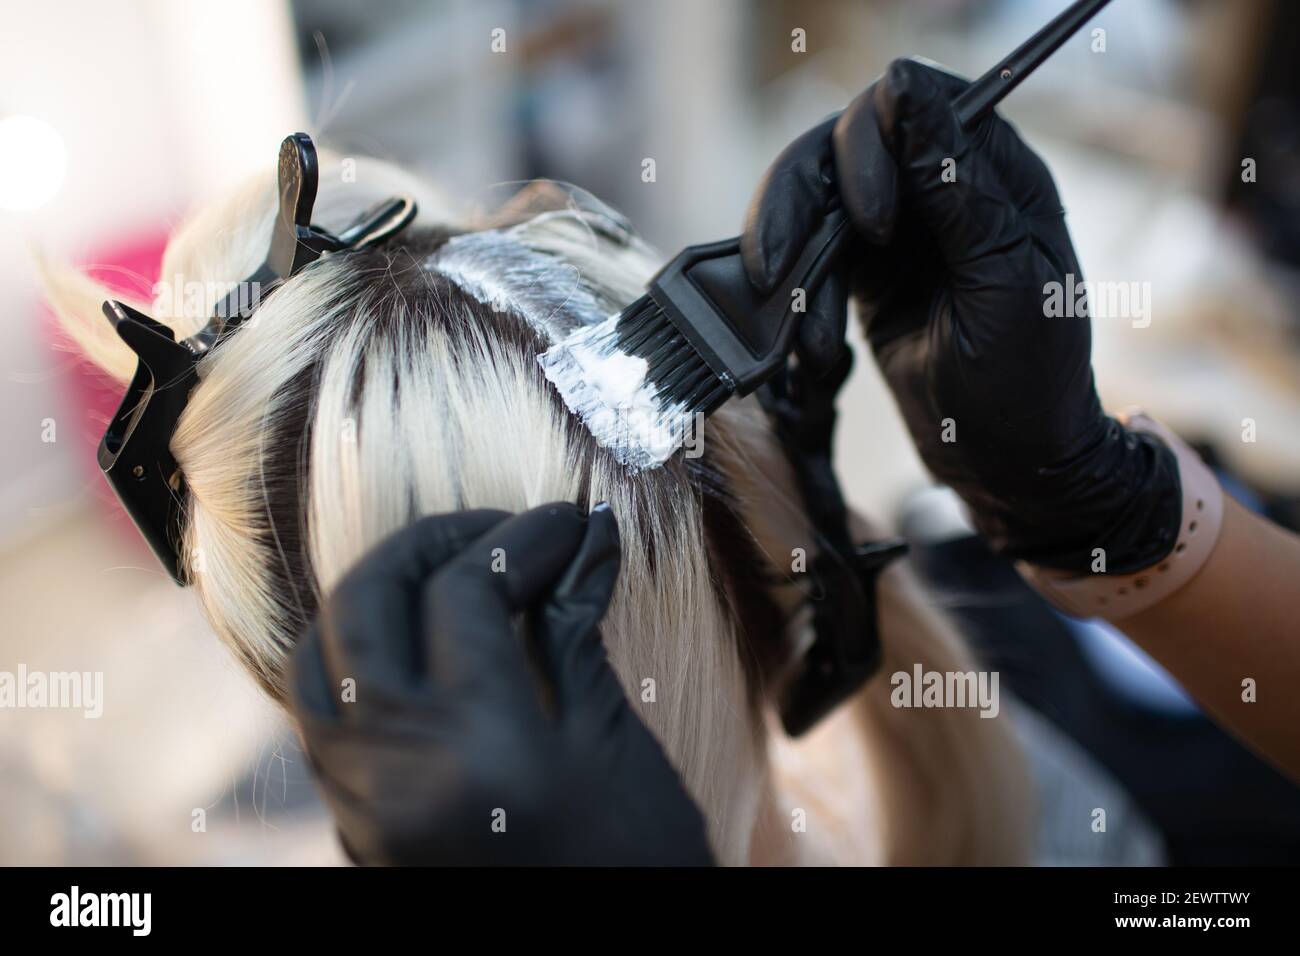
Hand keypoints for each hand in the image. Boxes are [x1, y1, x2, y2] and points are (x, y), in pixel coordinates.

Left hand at [289, 503, 712, 864]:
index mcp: (476, 743)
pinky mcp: (355, 826)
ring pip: (318, 657)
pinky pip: (322, 716)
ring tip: (453, 580)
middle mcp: (394, 769)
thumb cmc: (635, 862)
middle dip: (428, 542)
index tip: (572, 524)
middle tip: (501, 532)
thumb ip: (575, 628)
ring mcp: (361, 803)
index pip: (465, 590)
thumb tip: (591, 536)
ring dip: (376, 596)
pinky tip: (422, 647)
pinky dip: (359, 659)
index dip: (525, 537)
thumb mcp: (611, 739)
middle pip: (362, 602)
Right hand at [742, 58, 1180, 571]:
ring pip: (812, 201)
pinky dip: (798, 300)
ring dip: (791, 263)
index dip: (869, 145)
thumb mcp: (1000, 281)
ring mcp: (898, 231)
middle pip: (841, 145)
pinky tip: (816, 350)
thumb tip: (905, 88)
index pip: (910, 103)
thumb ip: (955, 185)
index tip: (869, 223)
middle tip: (782, 272)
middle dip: (801, 207)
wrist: (1006, 465)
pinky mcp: (865, 273)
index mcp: (995, 173)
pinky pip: (808, 257)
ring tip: (807, 335)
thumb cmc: (1026, 382)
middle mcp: (941, 188)